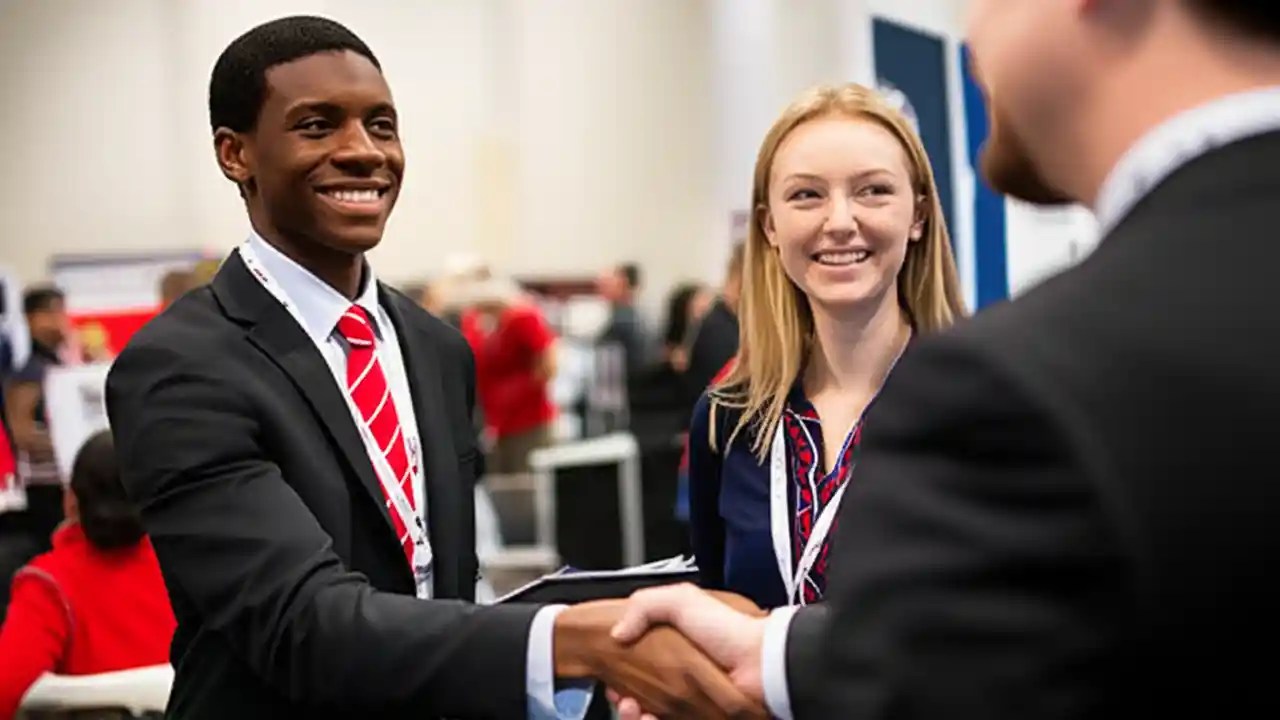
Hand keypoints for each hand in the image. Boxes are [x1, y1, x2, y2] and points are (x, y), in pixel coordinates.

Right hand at [554, 598, 765, 717]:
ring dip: (631, 713)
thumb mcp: (681, 600)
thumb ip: (644, 606)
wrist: (759, 663)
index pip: (634, 659)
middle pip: (636, 690)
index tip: (609, 673)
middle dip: (620, 696)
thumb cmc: (726, 630)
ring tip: (631, 708)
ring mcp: (685, 698)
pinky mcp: (693, 716)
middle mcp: (676, 672)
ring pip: (646, 711)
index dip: (618, 669)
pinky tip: (646, 717)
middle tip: (618, 695)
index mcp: (671, 643)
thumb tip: (617, 633)